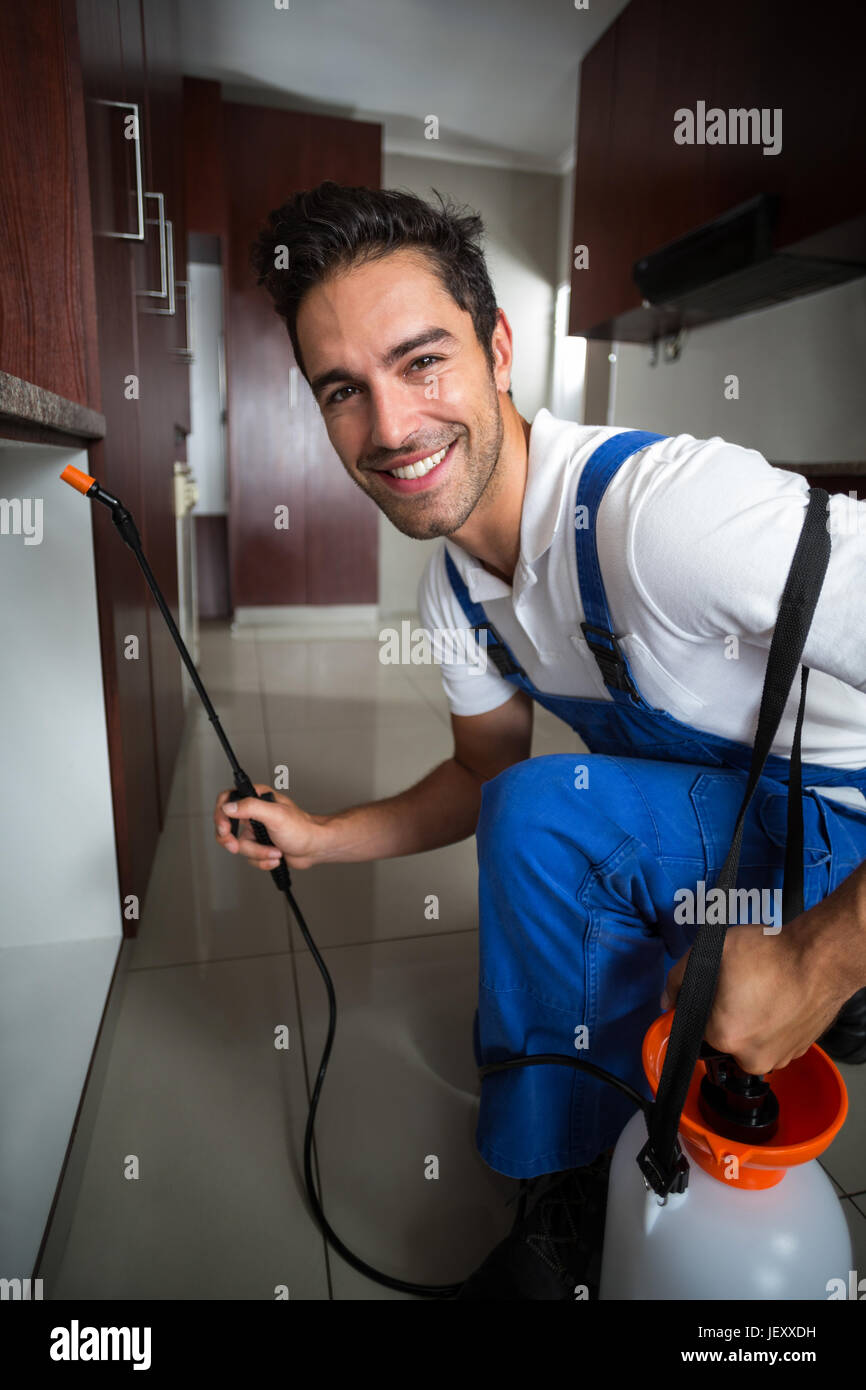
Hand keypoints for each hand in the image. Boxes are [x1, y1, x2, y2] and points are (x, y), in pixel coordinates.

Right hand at [214, 783, 325, 870]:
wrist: (316, 848)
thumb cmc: (302, 829)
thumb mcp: (276, 815)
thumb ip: (251, 807)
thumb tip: (228, 807)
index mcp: (257, 798)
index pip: (227, 799)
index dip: (220, 814)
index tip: (224, 828)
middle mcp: (254, 813)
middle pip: (226, 826)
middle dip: (233, 841)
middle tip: (235, 847)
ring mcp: (256, 830)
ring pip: (240, 846)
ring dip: (259, 852)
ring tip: (276, 851)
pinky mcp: (260, 845)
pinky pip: (250, 857)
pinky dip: (263, 860)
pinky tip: (277, 856)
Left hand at [661, 915, 852, 1073]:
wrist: (822, 958)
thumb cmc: (770, 953)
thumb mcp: (711, 952)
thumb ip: (679, 979)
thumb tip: (668, 1002)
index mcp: (725, 1036)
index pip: (698, 1025)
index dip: (705, 1001)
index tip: (721, 985)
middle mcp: (752, 1058)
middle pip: (725, 1034)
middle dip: (728, 1011)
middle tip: (744, 983)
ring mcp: (780, 1057)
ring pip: (750, 1039)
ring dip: (752, 1019)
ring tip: (764, 989)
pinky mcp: (799, 1050)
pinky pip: (774, 1040)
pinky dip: (773, 1023)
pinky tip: (779, 998)